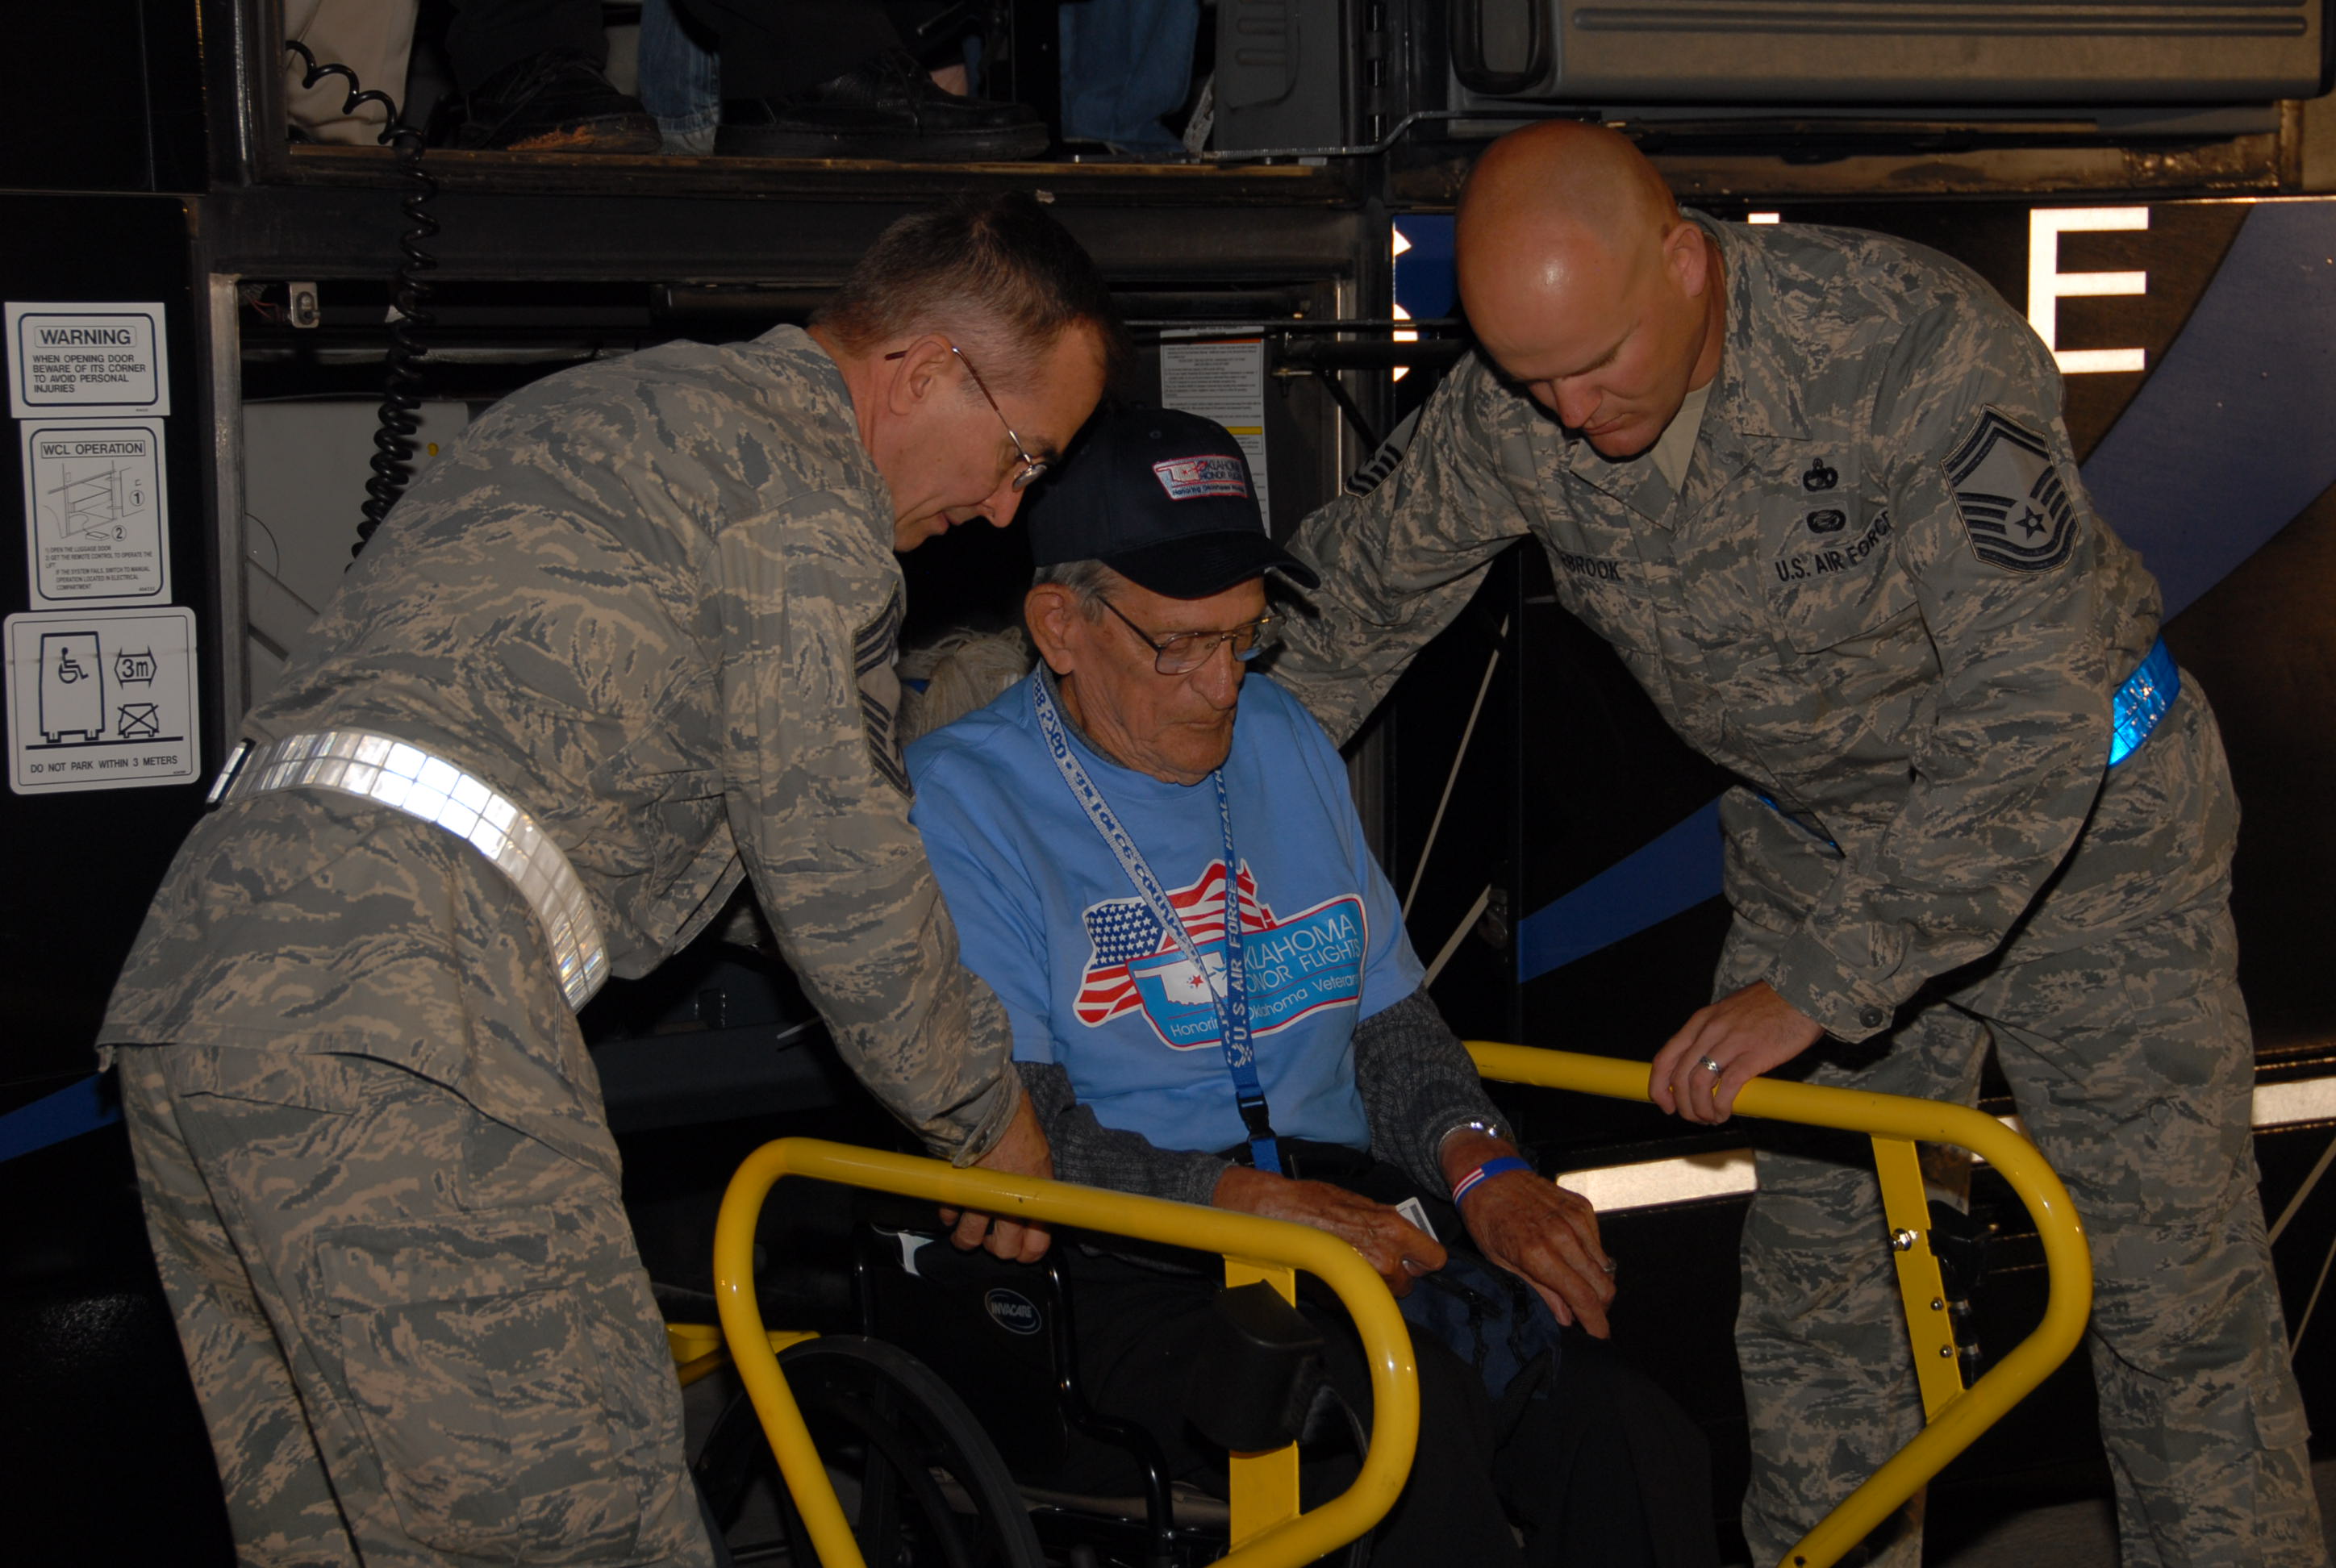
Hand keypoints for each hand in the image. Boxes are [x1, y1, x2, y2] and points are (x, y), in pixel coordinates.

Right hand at [941, 1088, 1052, 1262]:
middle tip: (992, 1236)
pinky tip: (952, 1204)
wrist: (987, 1105)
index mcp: (1035, 1196)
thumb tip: (1031, 1197)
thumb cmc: (1017, 1123)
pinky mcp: (955, 1191)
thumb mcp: (1038, 1154)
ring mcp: (980, 1200)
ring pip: (969, 1239)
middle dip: (997, 1247)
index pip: (1037, 1244)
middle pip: (1004, 1249)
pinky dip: (948, 1213)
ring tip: (965, 1228)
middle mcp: (1010, 1204)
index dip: (1027, 1252)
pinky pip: (948, 1215)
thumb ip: (1033, 1183)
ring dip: (966, 1237)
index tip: (1020, 1250)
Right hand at [1213, 1166, 1446, 1296]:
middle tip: (1376, 1259)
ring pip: (1385, 1293)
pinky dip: (1350, 1291)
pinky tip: (1335, 1272)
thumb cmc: (1313, 1202)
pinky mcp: (1341, 1297)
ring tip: (1353, 1264)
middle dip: (1396, 1274)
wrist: (1276, 1215)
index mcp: (1394, 1231)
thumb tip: (1401, 1232)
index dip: (1424, 1258)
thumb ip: (1386, 1220)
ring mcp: (1363, 1281)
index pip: (1434, 1258)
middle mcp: (1385, 1260)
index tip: (1415, 1258)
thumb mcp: (1360, 1202)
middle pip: (1409, 1283)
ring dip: (1375, 1284)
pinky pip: (1357, 1301)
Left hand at [1457, 1173, 1614, 1337]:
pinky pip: (1599, 1243)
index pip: (1583, 1298)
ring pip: (1606, 1266)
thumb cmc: (1488, 1219)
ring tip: (1577, 1287)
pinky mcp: (1582, 1207)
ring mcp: (1576, 1219)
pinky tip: (1573, 1258)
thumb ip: (1538, 1292)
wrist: (1489, 1175)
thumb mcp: (1500, 1262)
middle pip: (1604, 1285)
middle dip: (1600, 1308)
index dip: (1597, 1324)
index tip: (1599, 1337)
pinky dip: (1593, 1257)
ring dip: (1597, 1283)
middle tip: (1586, 1315)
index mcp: (1539, 1254)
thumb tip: (1565, 1318)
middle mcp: (1563, 1236)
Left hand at [1649, 980, 1824, 1124]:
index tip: (1666, 1104)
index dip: (1658, 1086)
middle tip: (1694, 1117)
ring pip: (1697, 1083)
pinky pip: (1726, 1086)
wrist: (1801, 992)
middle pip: (1679, 1075)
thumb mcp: (1728, 1013)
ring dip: (1699, 1108)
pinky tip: (1724, 1113)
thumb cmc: (1769, 1005)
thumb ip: (1713, 1035)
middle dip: (1681, 1104)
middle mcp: (1709, 1030)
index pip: (1665, 1057)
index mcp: (1700, 1021)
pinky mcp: (1754, 1055)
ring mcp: (1730, 1042)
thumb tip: (1704, 1067)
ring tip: (1710, 1118)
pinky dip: (1720, 1105)